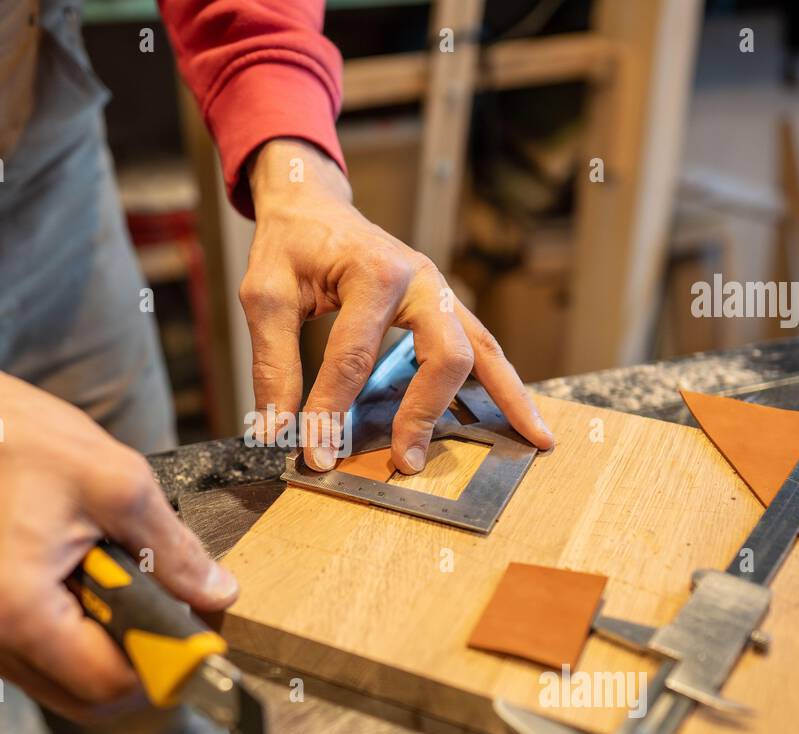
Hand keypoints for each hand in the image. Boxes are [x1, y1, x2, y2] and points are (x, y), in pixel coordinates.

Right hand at [0, 316, 237, 720]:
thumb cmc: (12, 437)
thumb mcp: (118, 483)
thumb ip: (173, 551)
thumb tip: (216, 594)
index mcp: (16, 611)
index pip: (110, 686)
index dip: (164, 663)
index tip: (195, 631)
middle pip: (86, 700)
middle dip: (137, 665)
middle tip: (166, 612)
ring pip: (60, 685)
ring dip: (103, 652)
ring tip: (117, 585)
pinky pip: (33, 659)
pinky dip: (71, 638)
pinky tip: (83, 584)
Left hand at [243, 138, 553, 472]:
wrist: (312, 206)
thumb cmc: (289, 247)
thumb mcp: (265, 296)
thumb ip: (273, 363)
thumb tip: (276, 431)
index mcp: (372, 272)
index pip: (354, 357)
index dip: (332, 411)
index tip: (317, 454)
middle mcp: (420, 279)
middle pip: (444, 354)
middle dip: (426, 413)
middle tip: (404, 461)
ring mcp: (439, 292)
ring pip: (483, 350)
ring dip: (506, 398)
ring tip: (534, 440)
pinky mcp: (444, 305)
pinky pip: (483, 347)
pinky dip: (504, 382)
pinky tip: (521, 417)